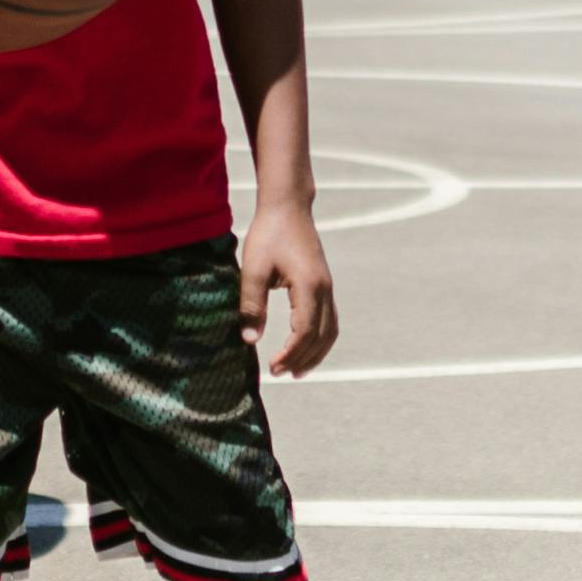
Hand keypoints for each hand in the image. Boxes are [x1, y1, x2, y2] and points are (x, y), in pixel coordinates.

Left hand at [239, 203, 340, 378]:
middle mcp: (324, 289)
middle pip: (322, 336)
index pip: (305, 331)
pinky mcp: (324, 284)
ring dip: (316, 353)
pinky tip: (305, 347)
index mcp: (309, 286)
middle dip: (303, 359)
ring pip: (331, 330)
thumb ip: (252, 305)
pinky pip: (330, 320)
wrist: (288, 206)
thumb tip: (250, 340)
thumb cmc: (268, 234)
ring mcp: (327, 287)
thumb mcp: (254, 269)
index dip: (290, 354)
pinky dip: (320, 339)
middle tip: (280, 373)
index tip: (272, 367)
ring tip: (296, 371)